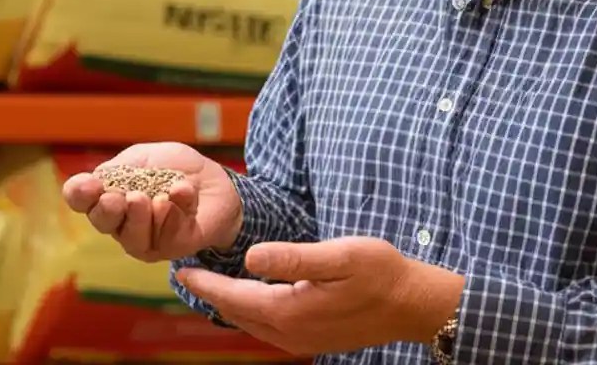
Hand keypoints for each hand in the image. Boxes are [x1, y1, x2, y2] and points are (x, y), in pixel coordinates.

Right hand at [62, 142, 241, 261]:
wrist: (219, 183)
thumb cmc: (180, 169)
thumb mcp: (149, 157)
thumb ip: (124, 167)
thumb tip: (98, 179)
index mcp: (110, 194)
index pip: (81, 199)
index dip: (79, 193)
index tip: (89, 184)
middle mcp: (122, 221)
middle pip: (101, 222)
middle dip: (106, 209)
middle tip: (116, 197)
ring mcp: (146, 238)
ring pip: (131, 237)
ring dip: (139, 216)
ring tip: (151, 199)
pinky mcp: (172, 248)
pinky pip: (165, 239)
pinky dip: (173, 215)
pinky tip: (182, 196)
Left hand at [175, 237, 464, 356]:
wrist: (413, 305)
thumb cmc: (381, 273)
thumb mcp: (339, 256)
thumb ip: (292, 257)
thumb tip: (250, 257)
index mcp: (290, 311)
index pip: (233, 297)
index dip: (206, 283)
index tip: (182, 269)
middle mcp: (290, 333)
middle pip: (237, 314)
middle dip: (212, 294)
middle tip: (190, 275)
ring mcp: (302, 340)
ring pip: (252, 323)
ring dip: (231, 304)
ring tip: (214, 284)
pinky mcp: (313, 340)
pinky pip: (269, 328)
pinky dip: (252, 311)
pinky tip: (253, 297)